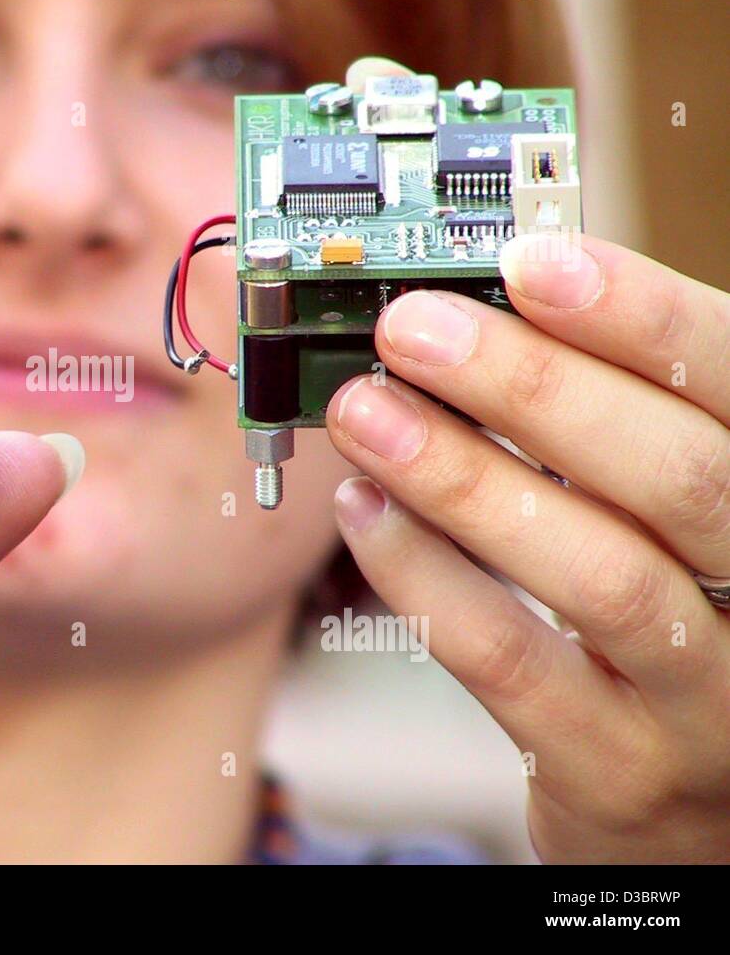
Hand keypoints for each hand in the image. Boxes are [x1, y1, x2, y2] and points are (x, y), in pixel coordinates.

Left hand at [327, 232, 729, 862]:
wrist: (685, 795)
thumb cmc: (666, 611)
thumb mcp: (657, 504)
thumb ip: (602, 419)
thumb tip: (473, 316)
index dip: (642, 318)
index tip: (531, 263)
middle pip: (676, 478)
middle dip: (532, 389)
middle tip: (413, 330)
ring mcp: (711, 701)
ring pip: (598, 575)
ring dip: (462, 479)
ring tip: (365, 413)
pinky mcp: (620, 771)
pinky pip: (514, 663)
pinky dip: (427, 577)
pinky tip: (364, 511)